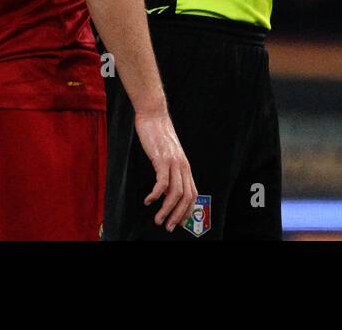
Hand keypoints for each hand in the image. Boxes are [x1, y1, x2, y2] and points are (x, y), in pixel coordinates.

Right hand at [134, 108, 197, 231]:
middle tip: (168, 227)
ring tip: (158, 219)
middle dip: (178, 216)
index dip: (188, 211)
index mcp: (185, 166)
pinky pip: (162, 183)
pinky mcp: (162, 159)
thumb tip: (165, 193)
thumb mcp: (166, 156)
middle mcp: (183, 166)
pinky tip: (148, 201)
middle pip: (187, 197)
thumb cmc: (158, 135)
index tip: (179, 223)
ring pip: (176, 193)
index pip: (193, 193)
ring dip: (167, 210)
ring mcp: (174, 162)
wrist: (154, 115)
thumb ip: (169, 173)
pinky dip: (156, 195)